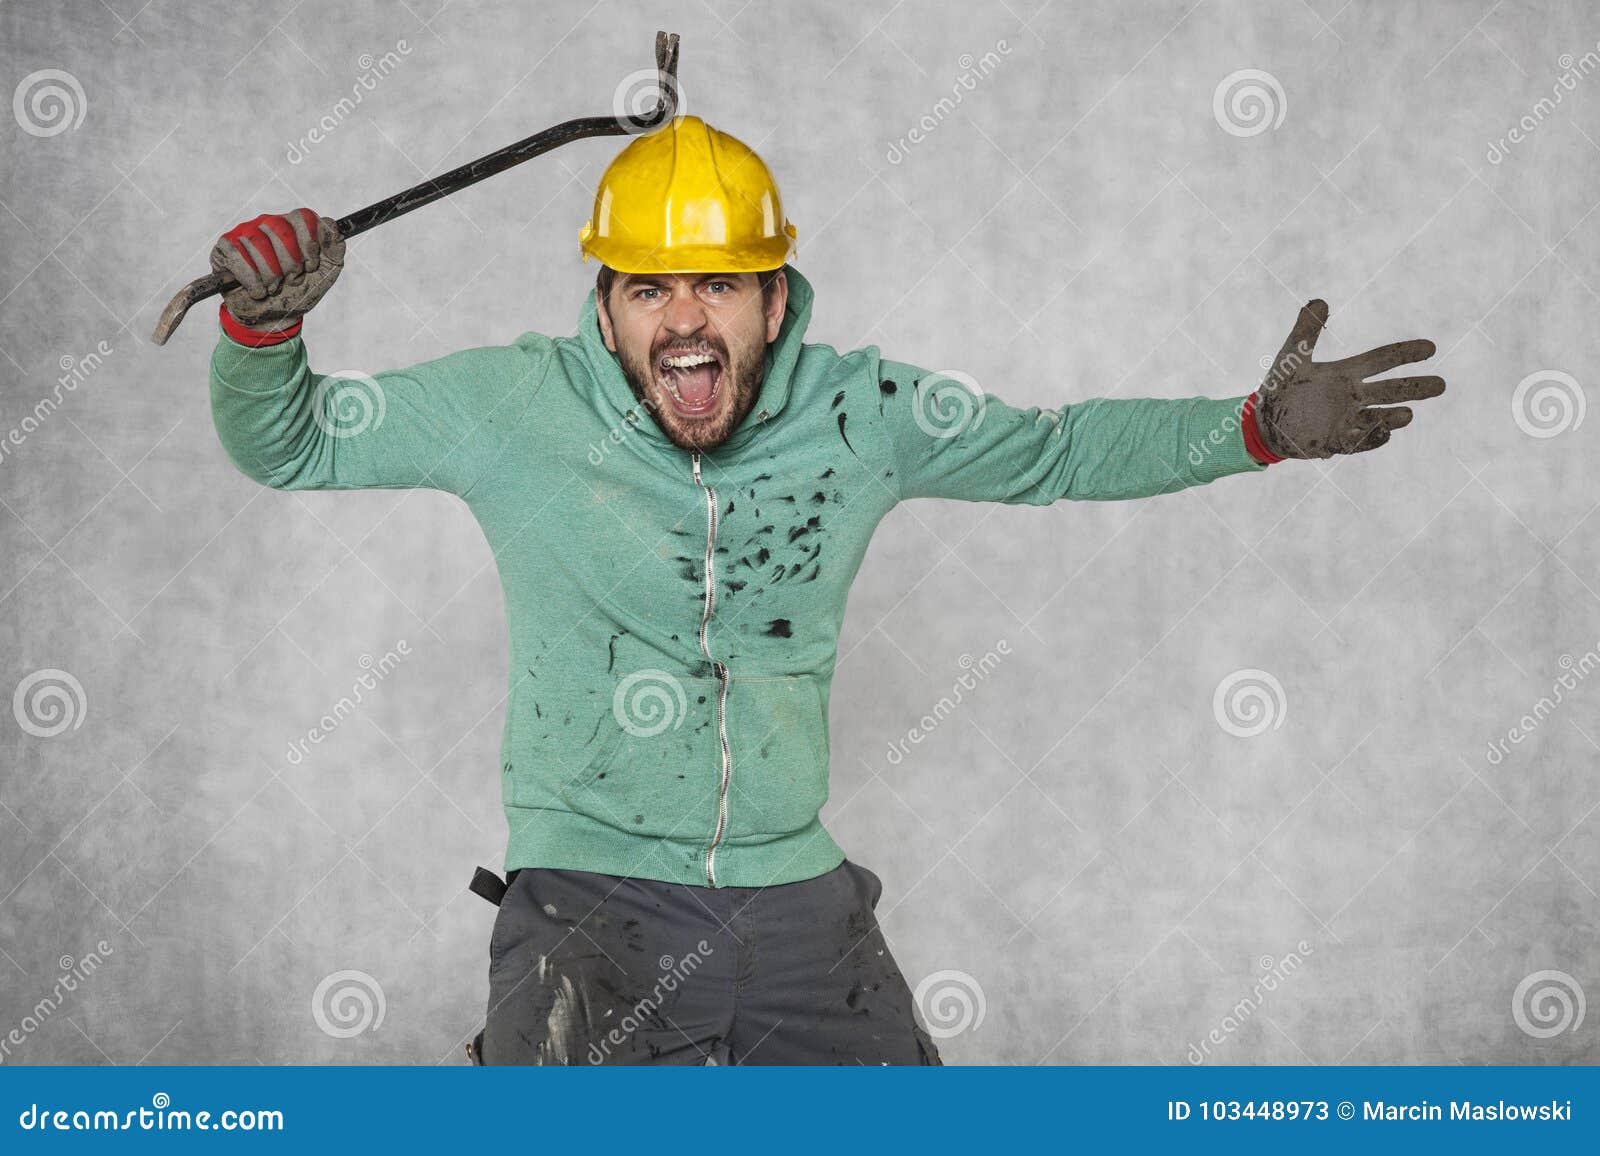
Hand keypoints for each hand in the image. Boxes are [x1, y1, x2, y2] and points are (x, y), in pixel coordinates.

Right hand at [210, 209, 343, 332]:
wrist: (274, 317)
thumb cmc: (298, 292)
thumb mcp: (325, 274)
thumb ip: (334, 249)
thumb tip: (331, 226)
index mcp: (293, 226)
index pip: (303, 216)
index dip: (309, 244)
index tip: (311, 266)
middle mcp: (267, 223)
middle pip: (281, 228)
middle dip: (291, 263)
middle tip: (291, 279)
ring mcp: (244, 233)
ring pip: (259, 243)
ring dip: (271, 275)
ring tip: (273, 286)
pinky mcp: (224, 248)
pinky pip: (237, 256)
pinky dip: (252, 280)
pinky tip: (258, 290)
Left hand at [1253, 299, 1444, 457]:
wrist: (1263, 422)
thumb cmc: (1280, 388)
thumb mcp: (1292, 356)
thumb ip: (1306, 330)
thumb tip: (1320, 300)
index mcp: (1345, 374)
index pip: (1382, 360)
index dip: (1405, 353)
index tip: (1430, 347)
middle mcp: (1351, 397)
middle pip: (1391, 390)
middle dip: (1415, 388)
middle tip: (1441, 385)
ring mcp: (1346, 421)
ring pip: (1379, 418)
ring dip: (1393, 417)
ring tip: (1407, 415)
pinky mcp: (1335, 442)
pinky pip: (1358, 442)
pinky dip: (1372, 438)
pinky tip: (1385, 434)